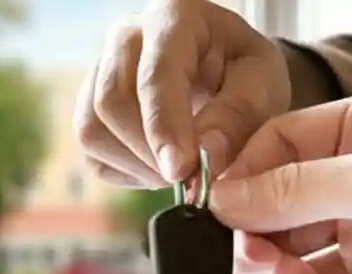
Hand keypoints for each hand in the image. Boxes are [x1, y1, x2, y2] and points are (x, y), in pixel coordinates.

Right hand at [74, 0, 289, 185]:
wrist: (224, 75)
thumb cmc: (244, 72)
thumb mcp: (263, 83)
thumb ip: (238, 116)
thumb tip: (204, 157)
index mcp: (173, 19)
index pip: (154, 75)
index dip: (164, 126)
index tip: (181, 169)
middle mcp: (125, 38)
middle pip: (111, 103)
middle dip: (149, 152)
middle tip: (189, 176)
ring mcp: (99, 73)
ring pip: (92, 130)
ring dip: (136, 166)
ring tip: (178, 169)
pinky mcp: (88, 110)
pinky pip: (93, 154)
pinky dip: (127, 173)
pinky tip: (158, 166)